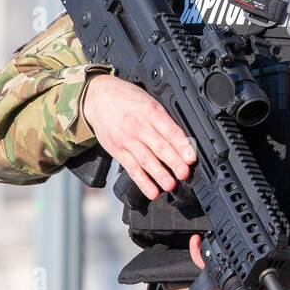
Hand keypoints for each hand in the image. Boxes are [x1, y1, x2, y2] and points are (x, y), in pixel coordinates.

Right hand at [82, 74, 195, 199]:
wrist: (98, 98)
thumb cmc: (127, 99)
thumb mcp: (148, 101)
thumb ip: (164, 119)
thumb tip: (184, 140)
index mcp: (150, 112)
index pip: (169, 130)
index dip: (182, 145)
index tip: (191, 157)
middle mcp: (138, 127)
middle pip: (159, 147)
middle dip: (174, 162)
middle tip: (184, 173)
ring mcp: (127, 140)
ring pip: (146, 160)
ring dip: (159, 174)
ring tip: (170, 185)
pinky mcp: (118, 151)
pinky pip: (132, 168)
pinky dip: (142, 182)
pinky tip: (152, 191)